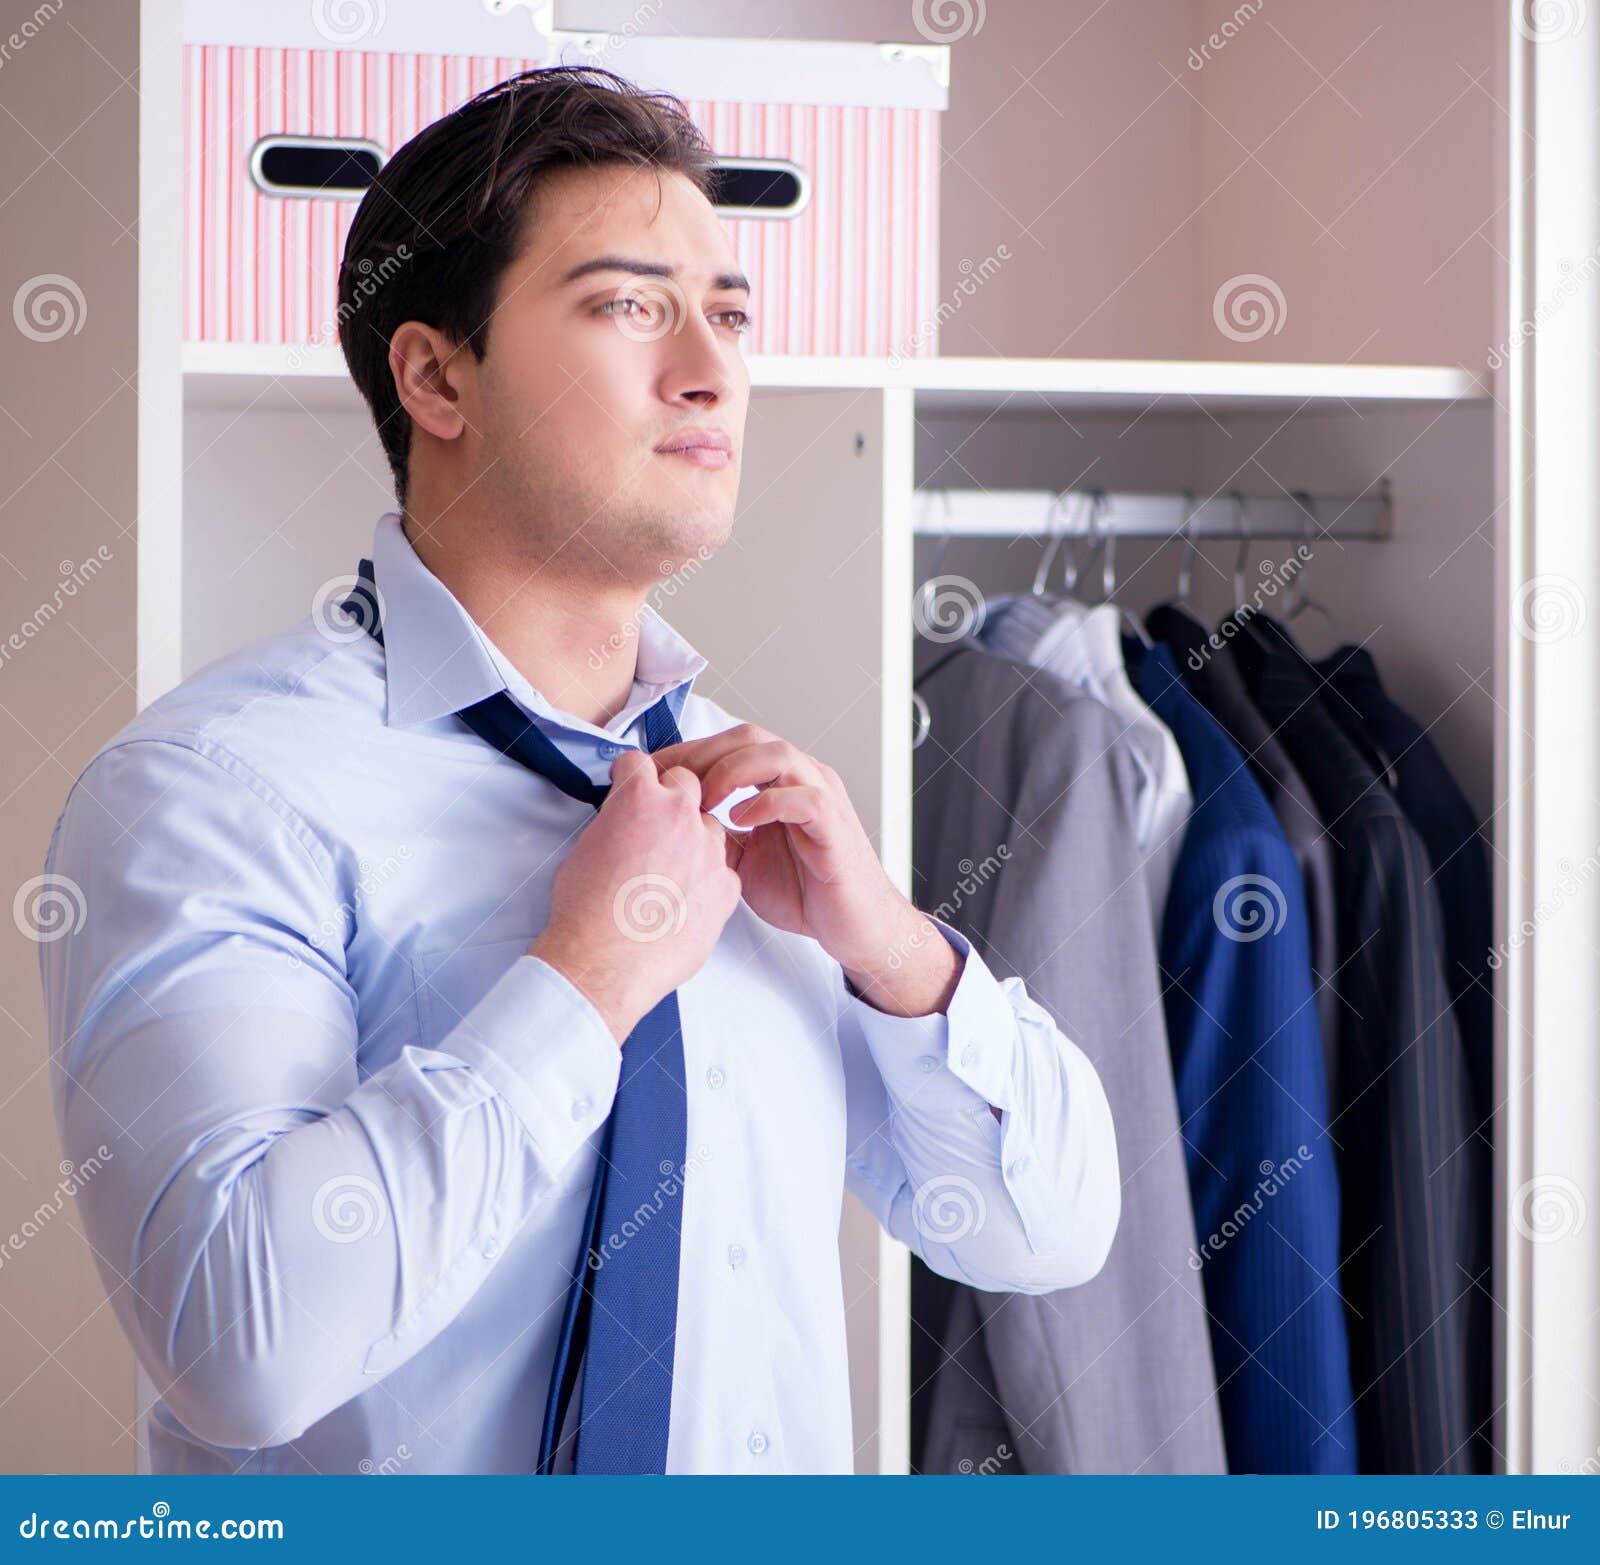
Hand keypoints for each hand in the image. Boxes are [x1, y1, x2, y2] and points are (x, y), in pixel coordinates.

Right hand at [530, 750, 741, 1043]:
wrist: (605, 962)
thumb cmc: (585, 912)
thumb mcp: (585, 849)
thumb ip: (613, 824)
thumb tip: (621, 827)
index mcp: (639, 798)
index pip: (640, 763)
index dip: (631, 776)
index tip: (630, 786)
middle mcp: (680, 815)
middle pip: (686, 784)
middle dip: (670, 799)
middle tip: (653, 828)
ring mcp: (708, 850)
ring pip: (709, 827)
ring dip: (693, 841)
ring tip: (667, 874)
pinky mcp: (726, 886)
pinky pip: (722, 870)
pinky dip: (707, 880)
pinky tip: (683, 901)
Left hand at [646, 724, 950, 1011]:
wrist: (852, 926)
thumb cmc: (804, 891)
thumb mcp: (740, 859)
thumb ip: (712, 833)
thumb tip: (667, 823)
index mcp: (778, 780)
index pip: (728, 745)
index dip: (686, 753)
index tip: (648, 772)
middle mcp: (801, 777)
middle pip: (748, 737)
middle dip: (702, 755)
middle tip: (668, 783)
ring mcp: (821, 796)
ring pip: (777, 754)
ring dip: (732, 771)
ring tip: (703, 799)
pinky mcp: (834, 824)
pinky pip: (803, 797)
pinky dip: (767, 802)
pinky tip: (740, 821)